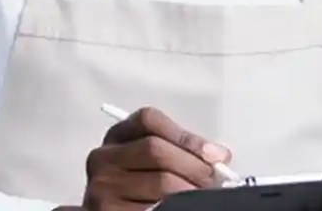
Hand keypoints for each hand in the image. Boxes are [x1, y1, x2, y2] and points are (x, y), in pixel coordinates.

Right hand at [77, 106, 231, 210]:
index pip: (149, 120)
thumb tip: (219, 157)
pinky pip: (154, 207)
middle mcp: (103, 158)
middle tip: (215, 178)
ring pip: (160, 182)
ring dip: (191, 191)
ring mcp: (103, 187)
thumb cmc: (137, 190)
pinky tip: (184, 207)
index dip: (185, 136)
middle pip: (155, 149)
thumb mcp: (148, 162)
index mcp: (116, 137)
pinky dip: (176, 207)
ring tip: (204, 196)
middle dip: (193, 165)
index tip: (214, 154)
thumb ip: (177, 151)